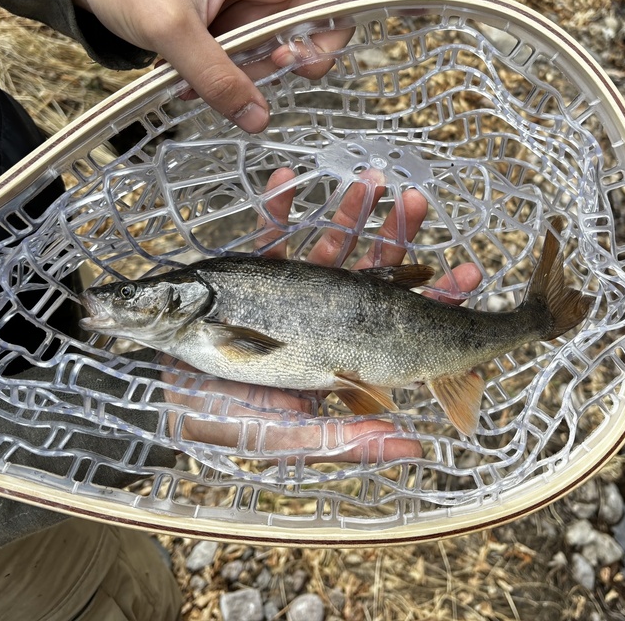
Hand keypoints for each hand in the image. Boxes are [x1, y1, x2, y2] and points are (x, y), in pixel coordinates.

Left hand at [57, 0, 409, 132]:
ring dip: (267, 73)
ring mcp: (250, 7)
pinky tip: (198, 78)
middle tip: (281, 70)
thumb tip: (257, 119)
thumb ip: (215, 75)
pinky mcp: (231, 28)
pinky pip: (256, 61)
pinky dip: (240, 77)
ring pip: (291, 49)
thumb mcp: (169, 27)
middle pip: (325, 22)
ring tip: (217, 75)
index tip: (423, 6)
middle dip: (311, 55)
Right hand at [161, 169, 481, 461]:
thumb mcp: (286, 439)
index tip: (467, 273)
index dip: (437, 301)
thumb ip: (344, 440)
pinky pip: (264, 235)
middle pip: (372, 273)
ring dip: (349, 211)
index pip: (399, 326)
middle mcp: (321, 320)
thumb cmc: (224, 421)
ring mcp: (287, 294)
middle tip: (419, 202)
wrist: (157, 398)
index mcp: (341, 355)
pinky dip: (275, 206)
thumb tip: (411, 445)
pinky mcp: (248, 277)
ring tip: (372, 179)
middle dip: (398, 237)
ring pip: (328, 246)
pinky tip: (286, 178)